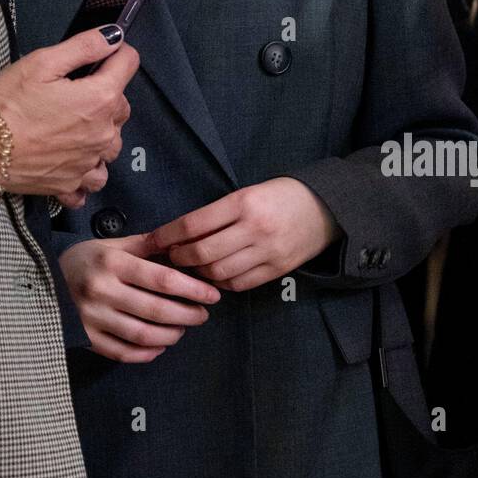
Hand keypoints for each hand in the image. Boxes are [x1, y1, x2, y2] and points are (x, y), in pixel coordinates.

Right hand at [0, 27, 138, 205]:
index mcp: (99, 99)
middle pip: (122, 106)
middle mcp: (102, 133)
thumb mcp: (42, 63)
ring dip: (101, 132)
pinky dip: (90, 169)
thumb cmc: (6, 104)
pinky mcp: (72, 183)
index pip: (129, 64)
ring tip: (72, 124)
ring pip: (112, 142)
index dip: (116, 53)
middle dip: (105, 93)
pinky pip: (94, 178)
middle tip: (73, 90)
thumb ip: (84, 46)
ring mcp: (89, 162)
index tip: (103, 54)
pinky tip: (74, 158)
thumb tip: (113, 36)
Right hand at [58, 232, 220, 362]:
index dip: (193, 289)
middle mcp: (102, 290)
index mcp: (112, 262)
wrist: (44, 281)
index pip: (162, 279)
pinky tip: (160, 346)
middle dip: (187, 315)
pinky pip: (123, 352)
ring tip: (182, 329)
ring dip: (170, 335)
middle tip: (202, 315)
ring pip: (142, 334)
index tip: (212, 295)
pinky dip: (147, 353)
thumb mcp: (112, 245)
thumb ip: (146, 245)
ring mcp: (92, 317)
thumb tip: (182, 244)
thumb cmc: (85, 260)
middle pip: (156, 309)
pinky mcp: (86, 338)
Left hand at [151, 177, 341, 291]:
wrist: (324, 208)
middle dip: (179, 258)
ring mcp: (267, 252)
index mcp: (242, 203)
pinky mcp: (277, 270)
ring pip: (218, 273)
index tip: (152, 241)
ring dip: (198, 273)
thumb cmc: (279, 196)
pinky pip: (239, 283)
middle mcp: (253, 228)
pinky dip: (221, 282)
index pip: (193, 224)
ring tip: (191, 266)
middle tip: (170, 256)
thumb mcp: (247, 193)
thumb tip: (181, 234)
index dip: (167, 236)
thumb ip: (217, 213)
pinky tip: (216, 274)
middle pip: (202, 253)